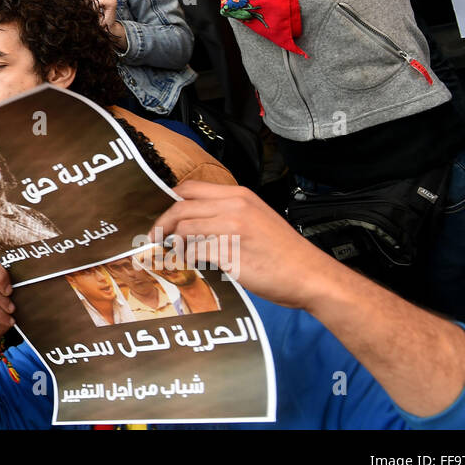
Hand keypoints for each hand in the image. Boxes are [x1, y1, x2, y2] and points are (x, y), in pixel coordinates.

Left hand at [149, 180, 337, 310]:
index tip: (162, 218)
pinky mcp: (231, 252)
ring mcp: (233, 228)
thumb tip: (192, 221)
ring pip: (184, 229)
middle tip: (154, 239)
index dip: (170, 202)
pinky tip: (192, 266)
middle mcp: (235, 207)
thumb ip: (227, 213)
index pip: (190, 188)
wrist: (310, 276)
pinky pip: (195, 251)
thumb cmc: (283, 253)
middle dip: (161, 224)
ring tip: (177, 256)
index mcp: (240, 195)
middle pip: (180, 207)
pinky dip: (188, 260)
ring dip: (175, 245)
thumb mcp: (257, 219)